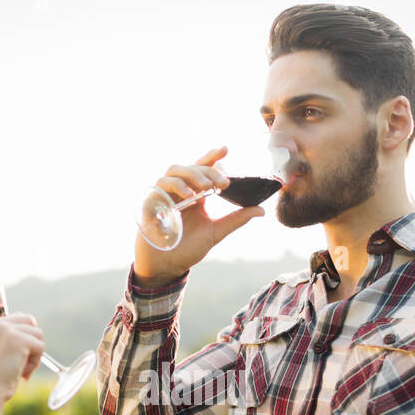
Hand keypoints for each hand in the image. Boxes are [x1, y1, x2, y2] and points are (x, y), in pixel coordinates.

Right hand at [0, 313, 44, 404]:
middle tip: (22, 362)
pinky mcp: (19, 341)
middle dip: (32, 342)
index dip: (23, 338)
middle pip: (30, 321)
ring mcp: (7, 330)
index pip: (18, 318)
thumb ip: (7, 339)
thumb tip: (33, 330)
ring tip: (20, 370)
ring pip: (38, 334)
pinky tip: (22, 373)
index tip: (13, 358)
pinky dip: (35, 363)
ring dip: (34, 354)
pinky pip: (41, 346)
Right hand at [133, 145, 264, 283]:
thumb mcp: (216, 232)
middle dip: (209, 171)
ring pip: (175, 170)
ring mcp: (165, 193)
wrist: (166, 265)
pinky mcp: (152, 200)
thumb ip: (236, 219)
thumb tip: (261, 210)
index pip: (204, 169)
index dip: (213, 157)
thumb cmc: (187, 247)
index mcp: (196, 194)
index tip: (225, 149)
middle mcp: (180, 190)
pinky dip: (176, 185)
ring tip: (206, 187)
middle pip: (193, 167)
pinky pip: (162, 184)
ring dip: (192, 175)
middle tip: (223, 182)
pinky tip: (189, 194)